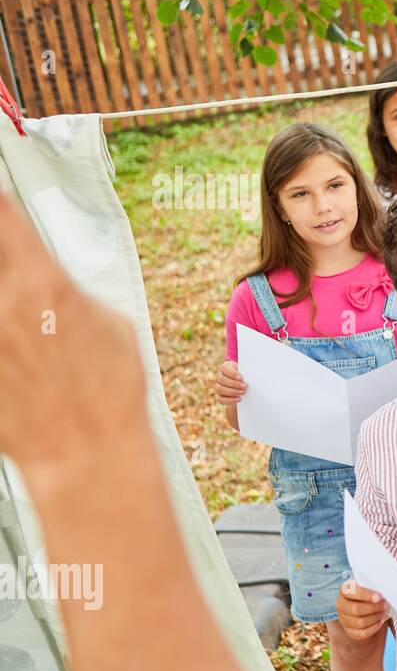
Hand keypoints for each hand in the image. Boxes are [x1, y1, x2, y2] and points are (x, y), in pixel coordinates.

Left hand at [0, 192, 147, 472]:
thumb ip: (70, 292)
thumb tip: (48, 278)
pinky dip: (3, 344)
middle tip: (17, 281)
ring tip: (23, 329)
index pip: (4, 216)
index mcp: (45, 284)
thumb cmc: (110, 393)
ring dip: (4, 305)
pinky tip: (17, 356)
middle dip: (3, 260)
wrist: (85, 454)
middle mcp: (4, 304)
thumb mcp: (112, 325)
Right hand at [215, 360, 246, 404]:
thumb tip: (253, 374)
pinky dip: (229, 400)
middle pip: (222, 379)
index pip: (224, 368)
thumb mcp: (245, 371)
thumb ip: (247, 371)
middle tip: (245, 386)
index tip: (241, 378)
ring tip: (243, 392)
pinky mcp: (219, 396)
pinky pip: (221, 399)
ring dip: (232, 392)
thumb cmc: (245, 375)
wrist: (243, 384)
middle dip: (234, 384)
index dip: (232, 373)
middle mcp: (219, 376)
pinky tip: (239, 399)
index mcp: (224, 368)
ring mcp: (218, 386)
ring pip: (220, 389)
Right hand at [337, 580, 389, 639]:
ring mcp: (343, 619)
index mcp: (345, 590)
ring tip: (384, 612)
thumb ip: (374, 588)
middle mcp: (341, 605)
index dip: (366, 595)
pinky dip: (373, 628)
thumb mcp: (369, 587)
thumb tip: (384, 595)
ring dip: (376, 618)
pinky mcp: (349, 631)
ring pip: (360, 622)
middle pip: (356, 609)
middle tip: (386, 605)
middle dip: (374, 608)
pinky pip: (362, 633)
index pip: (352, 592)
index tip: (378, 597)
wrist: (364, 604)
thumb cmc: (368, 594)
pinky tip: (380, 621)